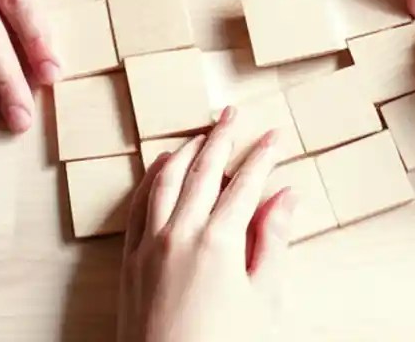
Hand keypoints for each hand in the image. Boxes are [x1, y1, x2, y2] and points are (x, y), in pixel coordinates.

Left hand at [118, 109, 294, 341]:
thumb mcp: (265, 300)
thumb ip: (273, 242)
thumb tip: (285, 197)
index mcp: (219, 242)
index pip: (246, 184)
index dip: (262, 156)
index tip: (274, 136)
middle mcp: (180, 234)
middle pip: (203, 171)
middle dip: (222, 138)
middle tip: (233, 114)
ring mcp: (149, 246)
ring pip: (165, 181)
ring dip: (185, 151)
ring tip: (199, 134)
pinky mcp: (129, 262)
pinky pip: (138, 206)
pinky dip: (151, 180)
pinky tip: (160, 169)